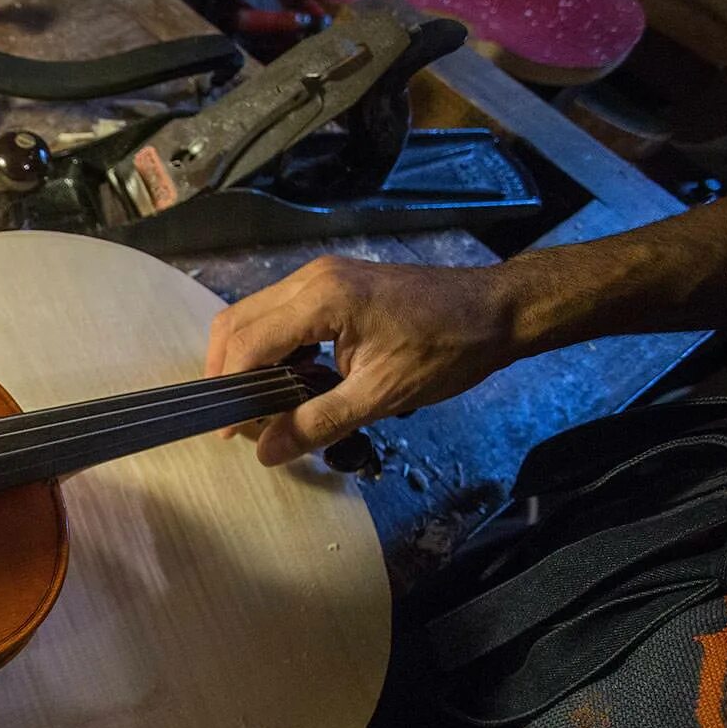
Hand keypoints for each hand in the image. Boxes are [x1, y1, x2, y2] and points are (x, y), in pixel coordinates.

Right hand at [205, 256, 525, 465]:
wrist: (498, 310)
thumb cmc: (447, 349)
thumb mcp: (381, 395)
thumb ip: (317, 422)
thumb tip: (266, 452)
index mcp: (321, 300)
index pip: (248, 344)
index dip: (231, 391)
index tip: (229, 432)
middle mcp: (311, 278)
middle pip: (237, 322)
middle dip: (228, 372)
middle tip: (242, 418)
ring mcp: (320, 275)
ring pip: (253, 314)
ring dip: (247, 358)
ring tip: (264, 401)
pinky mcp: (332, 282)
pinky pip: (279, 311)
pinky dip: (271, 345)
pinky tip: (291, 377)